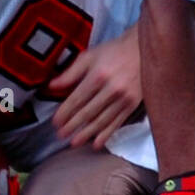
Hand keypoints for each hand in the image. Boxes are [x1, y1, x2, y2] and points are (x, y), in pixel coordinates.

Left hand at [50, 26, 141, 149]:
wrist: (143, 50)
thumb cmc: (113, 52)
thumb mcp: (89, 56)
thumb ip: (71, 72)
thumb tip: (51, 86)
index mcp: (98, 76)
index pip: (77, 99)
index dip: (64, 113)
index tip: (55, 122)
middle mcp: (111, 89)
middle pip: (88, 112)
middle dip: (72, 126)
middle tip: (61, 135)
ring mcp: (123, 98)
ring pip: (101, 120)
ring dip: (86, 133)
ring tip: (74, 142)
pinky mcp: (132, 104)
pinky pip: (117, 122)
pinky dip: (106, 134)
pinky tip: (97, 144)